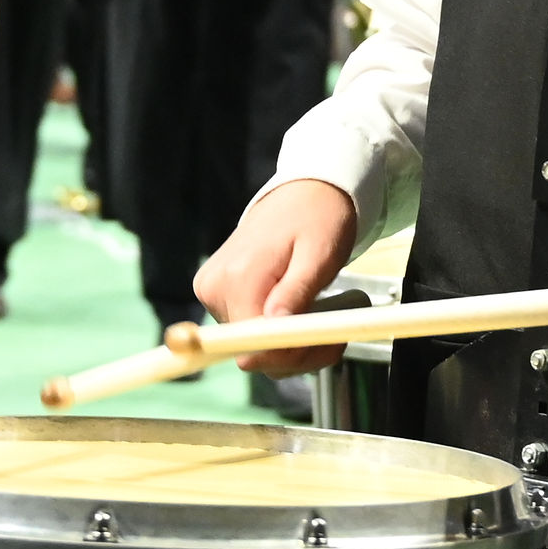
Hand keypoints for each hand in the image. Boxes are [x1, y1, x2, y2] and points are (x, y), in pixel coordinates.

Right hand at [191, 177, 359, 377]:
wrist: (302, 194)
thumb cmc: (317, 218)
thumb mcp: (319, 254)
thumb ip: (296, 291)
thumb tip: (274, 328)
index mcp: (238, 277)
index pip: (253, 344)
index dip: (292, 354)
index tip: (328, 344)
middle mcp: (215, 288)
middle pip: (252, 351)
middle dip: (298, 353)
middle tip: (335, 336)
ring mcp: (212, 292)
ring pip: (253, 348)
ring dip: (291, 347)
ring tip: (321, 321)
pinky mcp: (216, 295)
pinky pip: (248, 333)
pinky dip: (278, 335)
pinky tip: (299, 315)